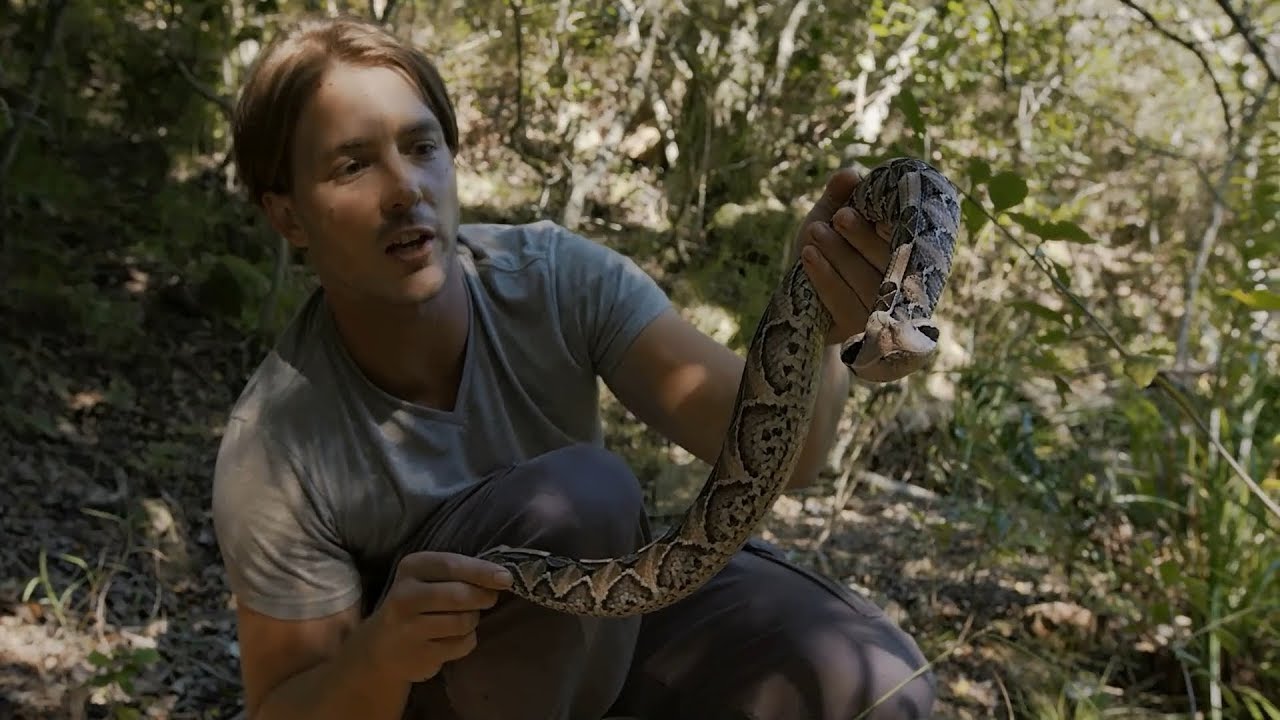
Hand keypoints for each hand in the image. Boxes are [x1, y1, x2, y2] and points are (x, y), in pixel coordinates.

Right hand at [362, 551, 513, 683]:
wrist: (383, 647)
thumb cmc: (418, 603)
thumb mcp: (430, 578)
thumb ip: (461, 573)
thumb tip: (502, 577)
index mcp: (411, 568)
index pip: (452, 565)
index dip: (482, 571)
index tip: (506, 578)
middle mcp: (405, 596)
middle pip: (460, 595)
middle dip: (483, 597)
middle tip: (488, 599)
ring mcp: (409, 628)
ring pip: (463, 621)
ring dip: (473, 620)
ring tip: (463, 618)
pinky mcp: (420, 654)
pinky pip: (462, 644)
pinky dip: (467, 640)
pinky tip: (453, 637)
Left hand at [790, 169, 892, 345]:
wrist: (799, 305)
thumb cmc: (822, 256)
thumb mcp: (827, 222)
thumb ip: (839, 198)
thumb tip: (851, 174)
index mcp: (906, 257)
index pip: (911, 243)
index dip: (893, 226)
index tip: (872, 206)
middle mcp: (903, 288)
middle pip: (890, 264)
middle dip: (862, 238)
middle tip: (840, 216)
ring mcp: (883, 315)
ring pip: (868, 284)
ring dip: (841, 255)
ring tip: (815, 231)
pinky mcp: (859, 334)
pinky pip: (846, 306)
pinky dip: (827, 279)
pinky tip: (809, 257)